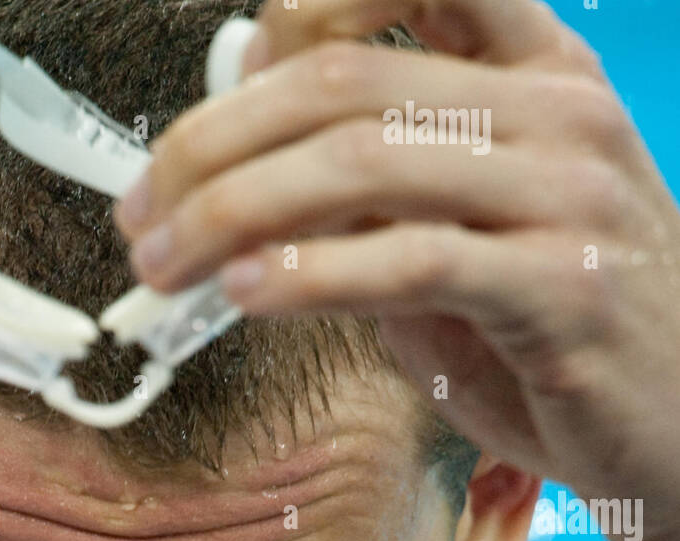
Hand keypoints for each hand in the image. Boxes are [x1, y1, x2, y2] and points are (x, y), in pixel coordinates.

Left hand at [114, 0, 679, 540]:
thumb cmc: (559, 340)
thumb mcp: (463, 245)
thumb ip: (373, 201)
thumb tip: (241, 185)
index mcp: (537, 74)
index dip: (296, 15)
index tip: (213, 101)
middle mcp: (557, 111)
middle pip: (345, 83)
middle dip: (215, 147)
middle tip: (141, 215)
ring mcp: (568, 193)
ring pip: (365, 162)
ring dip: (235, 213)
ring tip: (163, 266)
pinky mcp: (561, 288)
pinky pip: (411, 261)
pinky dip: (310, 273)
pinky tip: (244, 291)